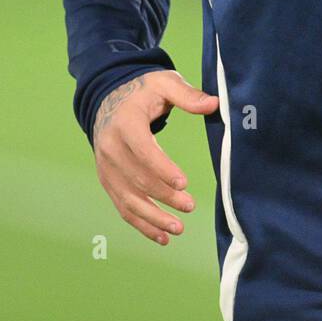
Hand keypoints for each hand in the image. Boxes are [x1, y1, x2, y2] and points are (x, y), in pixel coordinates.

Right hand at [92, 71, 218, 244]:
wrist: (109, 100)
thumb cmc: (143, 92)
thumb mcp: (164, 83)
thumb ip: (187, 95)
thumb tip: (214, 104)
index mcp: (125, 123)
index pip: (142, 150)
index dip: (162, 168)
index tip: (184, 183)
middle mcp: (110, 148)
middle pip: (137, 179)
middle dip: (164, 196)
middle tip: (190, 206)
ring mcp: (106, 168)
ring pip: (128, 200)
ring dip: (152, 218)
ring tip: (178, 229)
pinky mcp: (108, 181)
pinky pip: (123, 207)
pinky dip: (141, 225)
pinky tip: (162, 237)